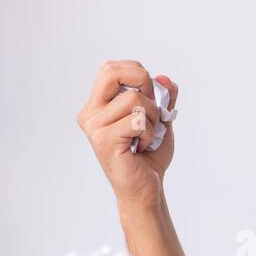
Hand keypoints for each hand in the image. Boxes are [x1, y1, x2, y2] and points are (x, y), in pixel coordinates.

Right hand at [77, 59, 179, 210]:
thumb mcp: (160, 117)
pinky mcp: (103, 140)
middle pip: (112, 71)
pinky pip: (137, 120)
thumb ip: (163, 96)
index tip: (148, 96)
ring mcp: (94, 126)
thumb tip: (165, 79)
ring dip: (152, 116)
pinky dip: (149, 132)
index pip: (111, 68)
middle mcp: (90, 113)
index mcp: (97, 104)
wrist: (147, 187)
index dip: (138, 74)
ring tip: (145, 135)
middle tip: (149, 108)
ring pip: (133, 98)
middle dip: (142, 82)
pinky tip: (142, 145)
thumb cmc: (149, 154)